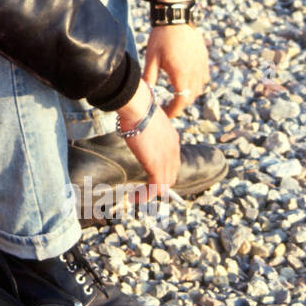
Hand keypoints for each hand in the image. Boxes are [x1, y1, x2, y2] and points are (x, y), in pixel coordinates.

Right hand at [116, 80, 179, 198]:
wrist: (138, 108)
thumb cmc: (137, 108)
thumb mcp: (145, 119)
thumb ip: (144, 127)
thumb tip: (131, 123)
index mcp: (172, 139)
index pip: (172, 162)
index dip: (163, 171)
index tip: (149, 175)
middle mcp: (174, 151)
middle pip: (171, 175)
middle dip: (159, 184)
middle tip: (143, 188)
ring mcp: (167, 159)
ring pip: (165, 184)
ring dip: (152, 193)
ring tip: (137, 195)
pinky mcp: (157, 166)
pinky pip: (156, 188)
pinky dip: (146, 196)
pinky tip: (135, 197)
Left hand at [143, 23, 209, 117]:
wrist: (176, 18)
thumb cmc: (161, 37)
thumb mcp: (151, 58)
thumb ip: (149, 77)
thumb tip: (145, 93)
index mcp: (181, 74)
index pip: (181, 101)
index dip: (173, 111)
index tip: (165, 114)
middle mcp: (195, 72)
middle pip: (191, 97)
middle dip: (180, 105)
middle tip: (168, 106)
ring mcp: (202, 65)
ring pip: (199, 88)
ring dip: (189, 95)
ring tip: (176, 95)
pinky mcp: (204, 59)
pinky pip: (204, 78)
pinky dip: (197, 84)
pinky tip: (187, 81)